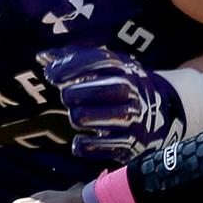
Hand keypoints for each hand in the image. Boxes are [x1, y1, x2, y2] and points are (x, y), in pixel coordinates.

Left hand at [39, 45, 202, 162]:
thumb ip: (74, 61)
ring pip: (112, 116)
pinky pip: (106, 146)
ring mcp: (135, 119)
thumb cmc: (119, 88)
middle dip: (81, 92)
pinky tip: (78, 142)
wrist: (161, 114)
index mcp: (125, 69)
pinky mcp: (131, 144)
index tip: (50, 74)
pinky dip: (86, 145)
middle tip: (66, 95)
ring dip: (84, 116)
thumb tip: (42, 56)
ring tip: (77, 115)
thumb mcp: (105, 69)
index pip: (101, 60)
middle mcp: (133, 91)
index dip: (74, 65)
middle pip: (111, 88)